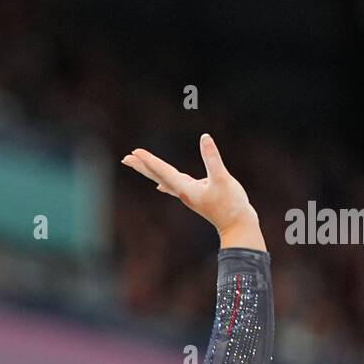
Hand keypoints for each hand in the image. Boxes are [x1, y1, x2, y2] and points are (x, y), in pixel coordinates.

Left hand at [122, 133, 257, 237]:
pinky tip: (159, 186)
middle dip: (141, 167)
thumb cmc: (231, 204)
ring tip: (138, 164)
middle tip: (125, 158)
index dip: (149, 160)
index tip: (134, 152)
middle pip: (157, 176)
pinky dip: (164, 183)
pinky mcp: (195, 196)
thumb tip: (205, 137)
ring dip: (150, 171)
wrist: (237, 225)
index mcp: (185, 188)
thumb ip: (213, 158)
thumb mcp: (222, 179)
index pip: (163, 171)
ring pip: (163, 179)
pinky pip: (174, 187)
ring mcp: (187, 195)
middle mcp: (182, 192)